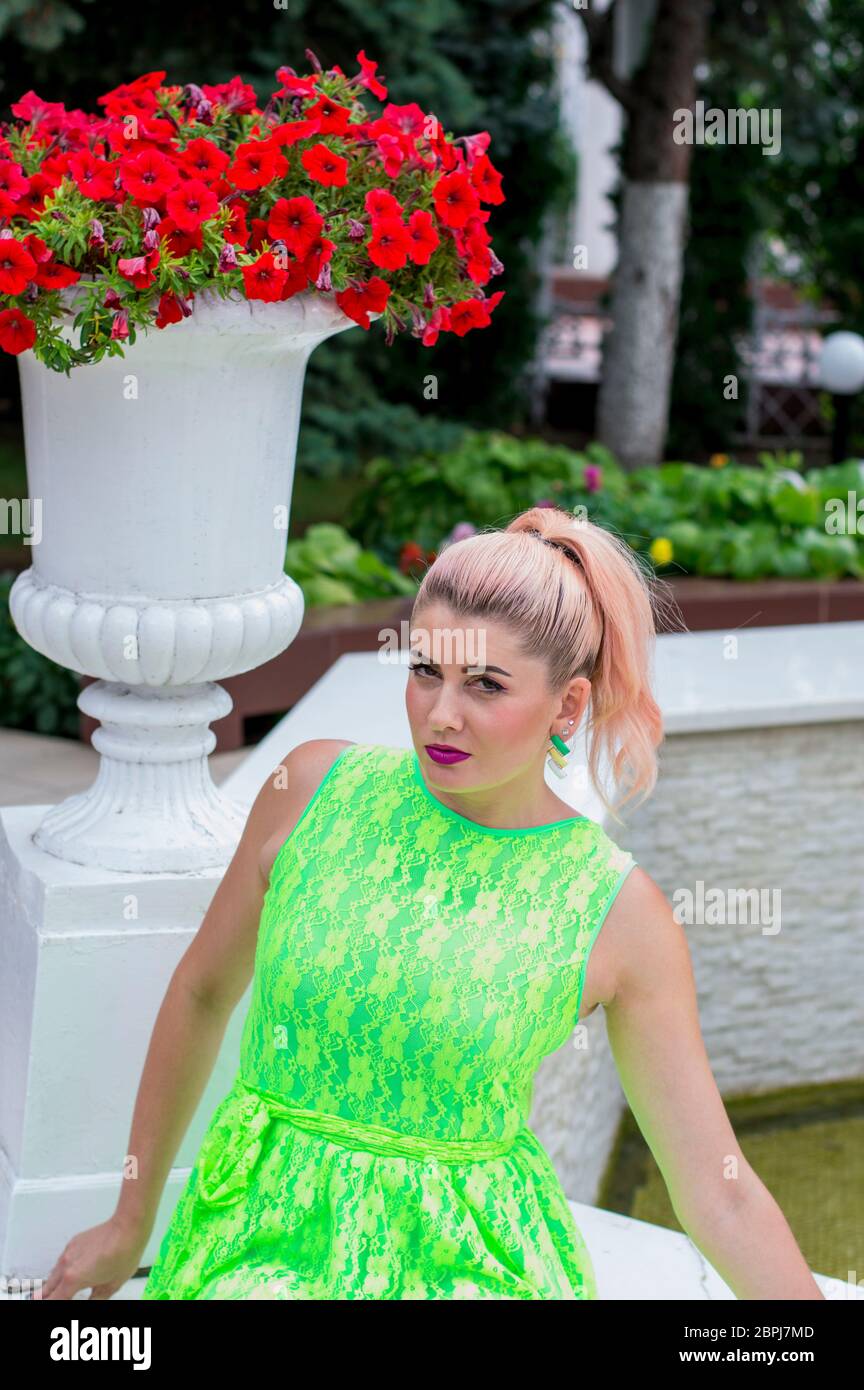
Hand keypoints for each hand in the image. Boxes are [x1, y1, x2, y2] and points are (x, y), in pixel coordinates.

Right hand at [34, 1214, 148, 1300]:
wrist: (127, 1228)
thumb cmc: (123, 1255)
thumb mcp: (111, 1287)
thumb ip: (95, 1299)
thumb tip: (90, 1302)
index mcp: (73, 1279)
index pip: (54, 1299)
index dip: (52, 1305)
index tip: (57, 1306)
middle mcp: (66, 1264)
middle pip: (47, 1288)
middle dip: (48, 1297)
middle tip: (54, 1299)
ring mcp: (69, 1252)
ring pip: (53, 1273)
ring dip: (55, 1284)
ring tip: (62, 1291)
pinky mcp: (73, 1242)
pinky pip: (62, 1261)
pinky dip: (63, 1270)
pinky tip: (73, 1272)